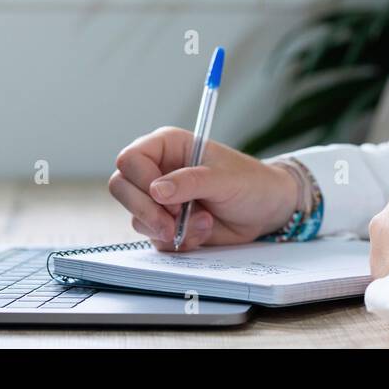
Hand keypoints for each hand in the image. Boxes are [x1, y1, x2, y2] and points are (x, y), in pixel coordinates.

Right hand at [109, 126, 298, 250]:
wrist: (267, 210)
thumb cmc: (250, 182)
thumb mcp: (225, 178)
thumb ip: (191, 182)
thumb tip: (157, 190)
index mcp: (167, 146)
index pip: (130, 160)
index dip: (143, 182)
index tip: (170, 199)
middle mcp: (158, 170)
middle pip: (121, 188)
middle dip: (146, 211)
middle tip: (174, 224)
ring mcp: (160, 199)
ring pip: (137, 218)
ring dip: (168, 228)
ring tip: (205, 222)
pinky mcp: (166, 224)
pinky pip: (154, 239)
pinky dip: (177, 242)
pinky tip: (203, 232)